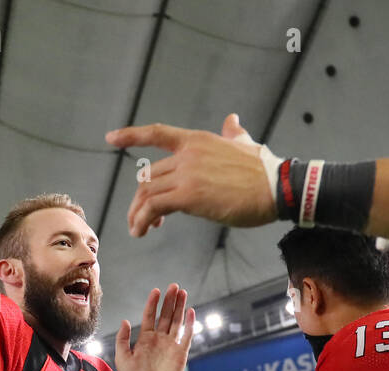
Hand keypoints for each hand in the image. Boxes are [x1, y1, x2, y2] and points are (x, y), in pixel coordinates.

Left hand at [105, 114, 277, 237]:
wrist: (277, 188)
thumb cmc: (265, 171)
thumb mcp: (245, 144)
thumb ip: (234, 132)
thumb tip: (233, 120)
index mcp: (197, 140)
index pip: (157, 133)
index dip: (132, 135)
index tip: (111, 138)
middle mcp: (187, 155)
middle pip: (148, 175)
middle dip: (140, 199)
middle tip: (141, 218)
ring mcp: (187, 174)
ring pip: (147, 192)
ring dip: (138, 214)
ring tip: (139, 230)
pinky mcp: (189, 196)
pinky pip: (154, 207)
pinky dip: (142, 220)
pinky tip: (143, 231)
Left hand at [114, 283, 195, 370]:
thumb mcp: (122, 358)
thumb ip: (122, 339)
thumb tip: (126, 320)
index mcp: (145, 339)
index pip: (150, 316)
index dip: (153, 303)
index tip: (156, 291)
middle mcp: (159, 340)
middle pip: (166, 315)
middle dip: (170, 301)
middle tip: (173, 286)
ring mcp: (171, 345)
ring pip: (177, 321)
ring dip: (180, 307)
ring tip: (182, 292)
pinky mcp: (181, 353)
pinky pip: (187, 335)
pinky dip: (190, 323)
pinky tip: (190, 311)